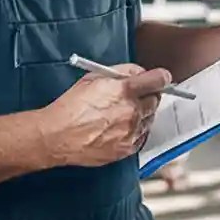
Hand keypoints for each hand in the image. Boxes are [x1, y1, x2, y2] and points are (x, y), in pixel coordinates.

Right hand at [36, 64, 171, 168]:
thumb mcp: (93, 77)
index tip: (161, 78)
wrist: (57, 136)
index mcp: (125, 90)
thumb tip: (138, 72)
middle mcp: (132, 111)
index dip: (161, 77)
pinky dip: (136, 131)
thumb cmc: (71, 106)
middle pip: (155, 100)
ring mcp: (131, 132)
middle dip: (148, 95)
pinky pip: (142, 136)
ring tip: (122, 113)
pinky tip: (122, 128)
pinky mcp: (127, 148)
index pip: (158, 80)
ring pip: (149, 119)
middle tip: (135, 95)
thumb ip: (121, 72)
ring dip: (142, 114)